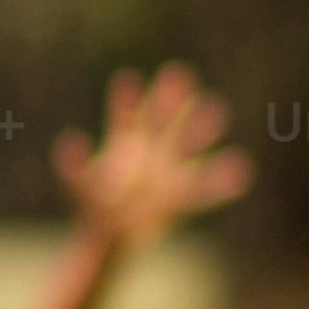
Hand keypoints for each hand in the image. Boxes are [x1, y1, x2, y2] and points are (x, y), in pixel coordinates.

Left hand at [54, 63, 252, 245]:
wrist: (114, 235)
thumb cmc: (93, 207)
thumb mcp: (79, 187)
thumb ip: (73, 168)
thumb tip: (69, 143)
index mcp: (123, 145)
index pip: (125, 118)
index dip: (125, 101)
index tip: (126, 79)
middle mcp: (150, 152)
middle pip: (161, 122)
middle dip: (169, 100)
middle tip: (179, 73)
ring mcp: (169, 173)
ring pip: (186, 147)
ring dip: (199, 130)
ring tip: (215, 110)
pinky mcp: (181, 198)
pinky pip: (202, 190)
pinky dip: (220, 182)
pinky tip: (240, 169)